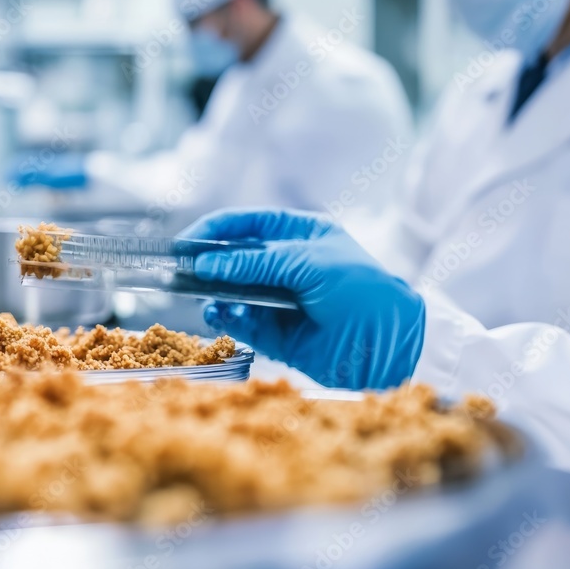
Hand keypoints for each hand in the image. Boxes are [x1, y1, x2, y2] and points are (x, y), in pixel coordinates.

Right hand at [180, 209, 424, 389]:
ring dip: (216, 293)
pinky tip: (218, 315)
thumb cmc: (359, 290)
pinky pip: (244, 323)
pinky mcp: (281, 334)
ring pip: (236, 293)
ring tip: (200, 295)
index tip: (188, 240)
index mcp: (304, 236)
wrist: (390, 344)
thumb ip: (255, 263)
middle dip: (210, 263)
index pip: (252, 224)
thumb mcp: (308, 263)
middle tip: (180, 270)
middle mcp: (291, 266)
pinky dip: (228, 320)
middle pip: (238, 259)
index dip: (218, 229)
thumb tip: (206, 265)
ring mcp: (284, 301)